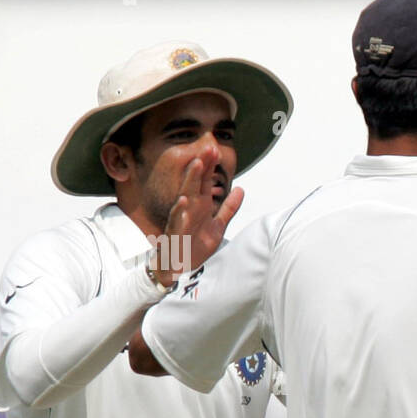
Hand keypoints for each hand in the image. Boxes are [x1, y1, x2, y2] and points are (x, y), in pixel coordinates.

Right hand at [149, 146, 243, 288]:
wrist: (179, 269)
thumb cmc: (195, 246)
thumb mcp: (218, 226)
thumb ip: (229, 208)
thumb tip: (240, 189)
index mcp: (200, 206)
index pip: (205, 182)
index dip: (211, 167)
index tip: (216, 150)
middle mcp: (190, 209)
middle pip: (196, 183)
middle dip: (202, 166)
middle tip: (208, 147)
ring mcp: (181, 220)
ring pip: (185, 196)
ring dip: (190, 180)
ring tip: (197, 164)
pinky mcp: (175, 234)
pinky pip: (176, 221)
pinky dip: (180, 211)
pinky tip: (184, 200)